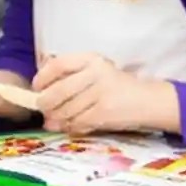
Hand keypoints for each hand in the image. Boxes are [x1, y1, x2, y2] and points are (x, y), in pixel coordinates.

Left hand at [33, 52, 174, 134]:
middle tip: (42, 108)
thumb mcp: (95, 72)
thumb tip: (39, 92)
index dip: (42, 77)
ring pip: (67, 109)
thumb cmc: (116, 87)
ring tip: (53, 121)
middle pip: (59, 90)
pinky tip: (69, 126)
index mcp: (91, 58)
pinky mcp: (105, 111)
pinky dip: (70, 126)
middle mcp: (96, 72)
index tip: (37, 88)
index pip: (58, 64)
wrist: (148, 101)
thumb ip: (71, 76)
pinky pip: (79, 121)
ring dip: (56, 118)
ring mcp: (101, 92)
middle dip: (46, 103)